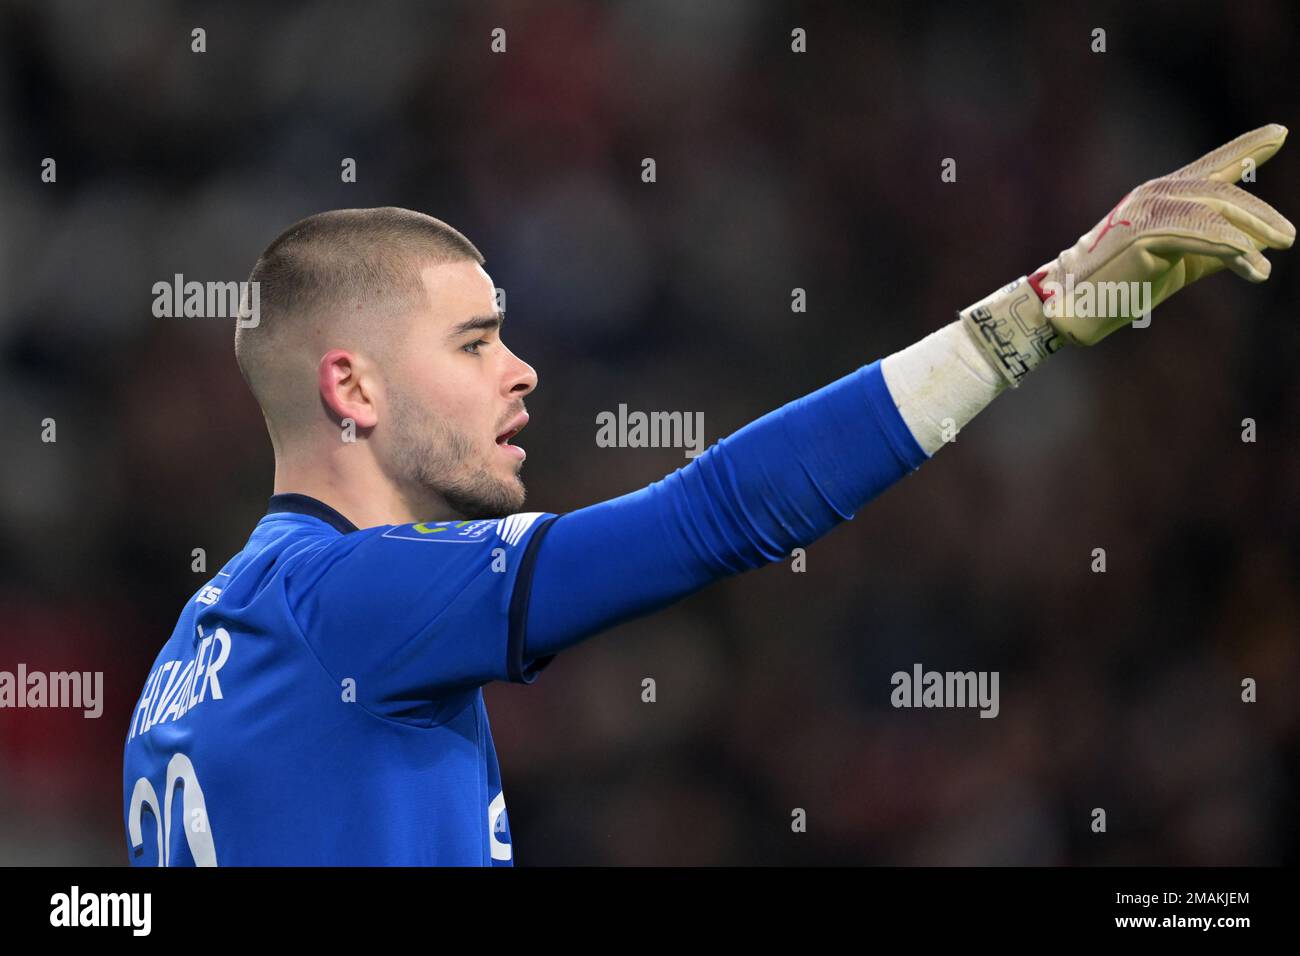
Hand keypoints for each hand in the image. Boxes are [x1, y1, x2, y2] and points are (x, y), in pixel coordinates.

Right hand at [961, 124, 1294, 386]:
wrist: (1070, 306)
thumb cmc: (1118, 288)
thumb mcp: (1177, 264)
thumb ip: (1211, 250)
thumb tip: (1253, 248)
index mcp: (1159, 197)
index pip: (1210, 166)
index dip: (1245, 148)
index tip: (1278, 133)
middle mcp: (1154, 194)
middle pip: (1221, 191)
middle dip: (1260, 212)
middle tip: (1287, 237)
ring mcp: (1146, 210)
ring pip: (1214, 210)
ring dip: (1253, 230)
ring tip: (1280, 248)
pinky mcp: (1144, 233)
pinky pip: (1200, 235)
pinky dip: (1232, 249)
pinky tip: (1254, 266)